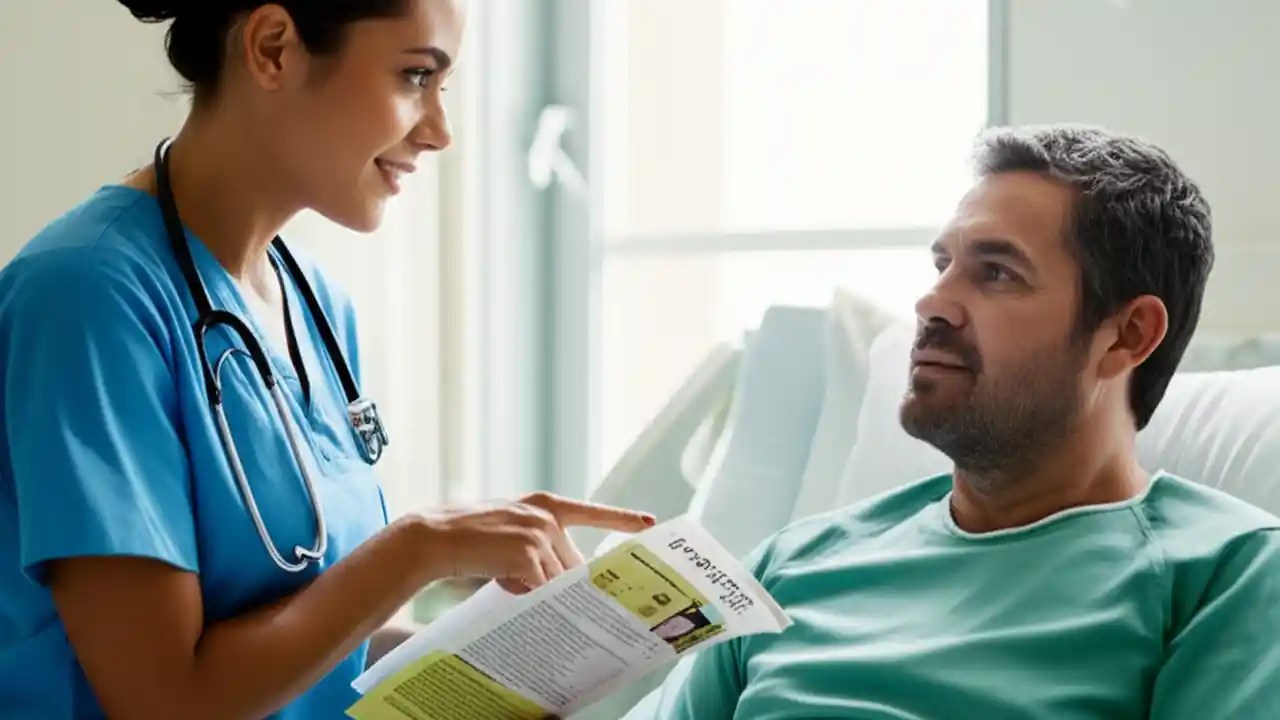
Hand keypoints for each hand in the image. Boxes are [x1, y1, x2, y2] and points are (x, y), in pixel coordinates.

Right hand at [419, 492, 654, 593]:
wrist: (435, 537)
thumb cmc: (472, 540)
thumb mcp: (512, 530)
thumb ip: (542, 545)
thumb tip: (567, 580)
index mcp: (546, 505)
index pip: (593, 511)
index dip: (623, 518)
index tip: (650, 523)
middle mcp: (548, 515)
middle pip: (574, 563)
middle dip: (562, 581)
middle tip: (536, 585)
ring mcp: (540, 534)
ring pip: (558, 580)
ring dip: (535, 588)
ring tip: (503, 574)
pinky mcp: (528, 555)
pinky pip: (540, 589)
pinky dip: (523, 592)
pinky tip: (501, 581)